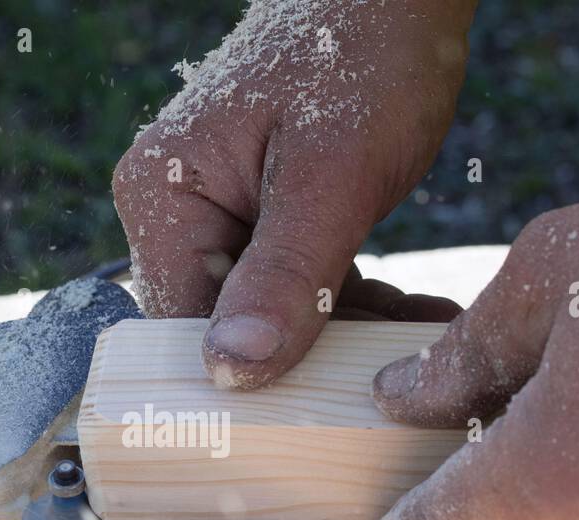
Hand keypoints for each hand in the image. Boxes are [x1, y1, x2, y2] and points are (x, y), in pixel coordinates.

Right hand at [112, 0, 475, 387]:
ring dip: (338, 331)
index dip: (246, 378)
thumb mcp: (333, 175)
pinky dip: (346, 303)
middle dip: (307, 354)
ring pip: (264, 315)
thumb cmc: (363, 53)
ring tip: (416, 330)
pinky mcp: (255, 218)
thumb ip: (285, 274)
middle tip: (393, 364)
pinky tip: (404, 310)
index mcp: (162, 197)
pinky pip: (288, 287)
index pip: (183, 327)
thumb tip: (230, 369)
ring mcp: (212, 214)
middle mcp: (172, 210)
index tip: (320, 408)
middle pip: (222, 327)